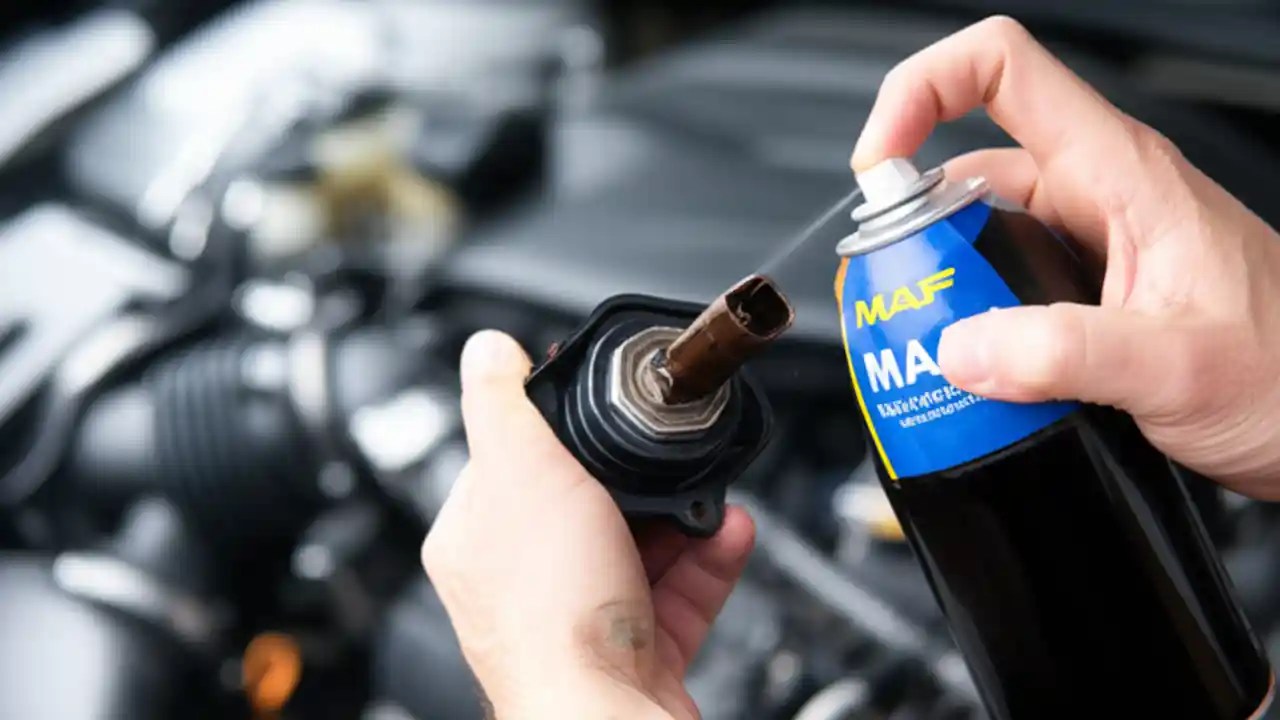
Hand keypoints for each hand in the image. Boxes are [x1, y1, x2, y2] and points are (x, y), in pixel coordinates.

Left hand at [421, 330, 755, 718]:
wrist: (605, 715)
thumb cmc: (550, 612)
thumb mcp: (522, 471)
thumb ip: (502, 404)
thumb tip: (485, 347)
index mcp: (479, 536)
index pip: (515, 461)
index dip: (561, 433)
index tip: (602, 410)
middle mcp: (526, 580)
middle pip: (589, 503)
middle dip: (640, 476)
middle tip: (670, 453)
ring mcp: (582, 617)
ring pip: (641, 546)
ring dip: (685, 515)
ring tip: (712, 491)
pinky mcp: (637, 650)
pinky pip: (679, 591)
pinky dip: (710, 560)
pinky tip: (729, 531)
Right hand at [852, 16, 1279, 496]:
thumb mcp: (1176, 365)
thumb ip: (1061, 355)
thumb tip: (958, 347)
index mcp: (1121, 173)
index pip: (1001, 70)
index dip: (921, 90)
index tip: (878, 165)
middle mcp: (1099, 196)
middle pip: (968, 168)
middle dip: (915, 227)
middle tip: (898, 294)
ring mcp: (1090, 246)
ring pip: (979, 236)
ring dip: (941, 284)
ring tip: (929, 344)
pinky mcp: (1085, 295)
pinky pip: (1001, 287)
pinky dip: (969, 321)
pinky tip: (969, 370)